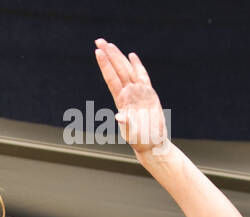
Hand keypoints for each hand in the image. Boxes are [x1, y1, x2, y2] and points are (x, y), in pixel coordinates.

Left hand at [94, 38, 169, 155]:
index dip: (105, 65)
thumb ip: (126, 123)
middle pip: (117, 70)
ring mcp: (138, 93)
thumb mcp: (131, 133)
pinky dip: (137, 65)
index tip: (98, 52)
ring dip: (119, 57)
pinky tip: (132, 55)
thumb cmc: (141, 140)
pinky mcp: (148, 93)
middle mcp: (128, 94)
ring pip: (127, 70)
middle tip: (99, 40)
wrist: (152, 143)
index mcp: (122, 101)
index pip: (111, 78)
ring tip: (110, 44)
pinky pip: (142, 76)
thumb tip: (119, 116)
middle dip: (109, 55)